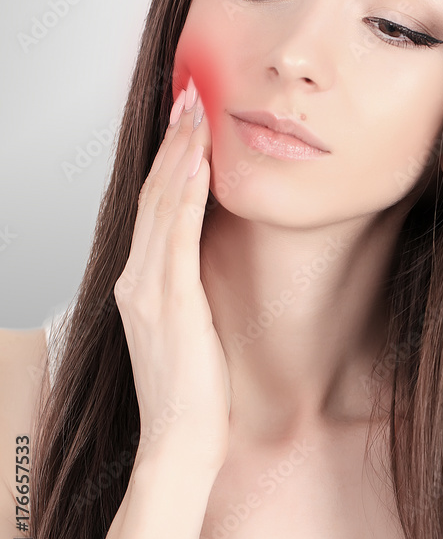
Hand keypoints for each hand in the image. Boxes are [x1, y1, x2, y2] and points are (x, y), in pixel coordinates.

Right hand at [114, 75, 229, 473]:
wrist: (181, 443)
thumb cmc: (191, 393)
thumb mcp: (185, 328)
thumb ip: (187, 288)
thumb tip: (208, 256)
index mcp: (141, 283)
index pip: (154, 206)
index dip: (169, 159)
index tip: (185, 121)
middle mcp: (137, 278)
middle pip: (155, 194)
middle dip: (173, 141)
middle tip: (190, 95)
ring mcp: (149, 288)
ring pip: (163, 204)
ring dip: (180, 153)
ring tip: (195, 111)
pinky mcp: (170, 301)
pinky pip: (178, 235)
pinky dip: (187, 193)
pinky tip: (198, 163)